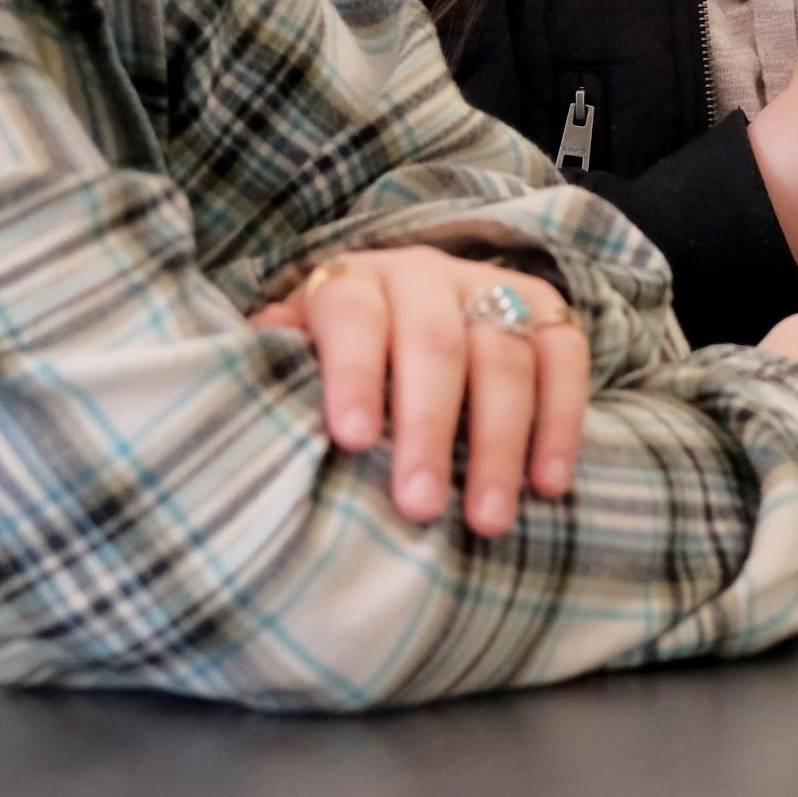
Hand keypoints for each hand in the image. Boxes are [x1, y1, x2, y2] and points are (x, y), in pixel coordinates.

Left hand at [250, 246, 588, 537]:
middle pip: (434, 342)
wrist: (401, 302)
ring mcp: (487, 288)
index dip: (352, 372)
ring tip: (487, 520)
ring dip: (500, 441)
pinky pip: (566, 356)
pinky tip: (549, 484)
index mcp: (352, 283)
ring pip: (505, 354)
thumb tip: (232, 396)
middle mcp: (423, 276)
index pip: (351, 316)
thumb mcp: (294, 352)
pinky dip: (563, 419)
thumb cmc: (336, 355)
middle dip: (429, 426)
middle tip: (419, 506)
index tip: (350, 440)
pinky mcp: (543, 309)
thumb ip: (273, 370)